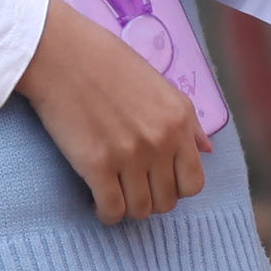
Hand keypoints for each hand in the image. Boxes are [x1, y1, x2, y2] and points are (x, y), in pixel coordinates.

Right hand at [20, 0, 208, 223]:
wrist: (63, 55)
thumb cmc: (110, 66)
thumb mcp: (162, 87)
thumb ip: (188, 123)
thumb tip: (207, 151)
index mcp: (179, 122)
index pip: (194, 183)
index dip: (177, 190)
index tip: (159, 183)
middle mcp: (160, 141)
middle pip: (167, 201)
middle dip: (151, 201)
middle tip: (134, 190)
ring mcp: (129, 154)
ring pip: (140, 209)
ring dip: (129, 209)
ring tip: (117, 196)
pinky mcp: (96, 164)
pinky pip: (112, 209)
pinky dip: (107, 214)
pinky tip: (100, 204)